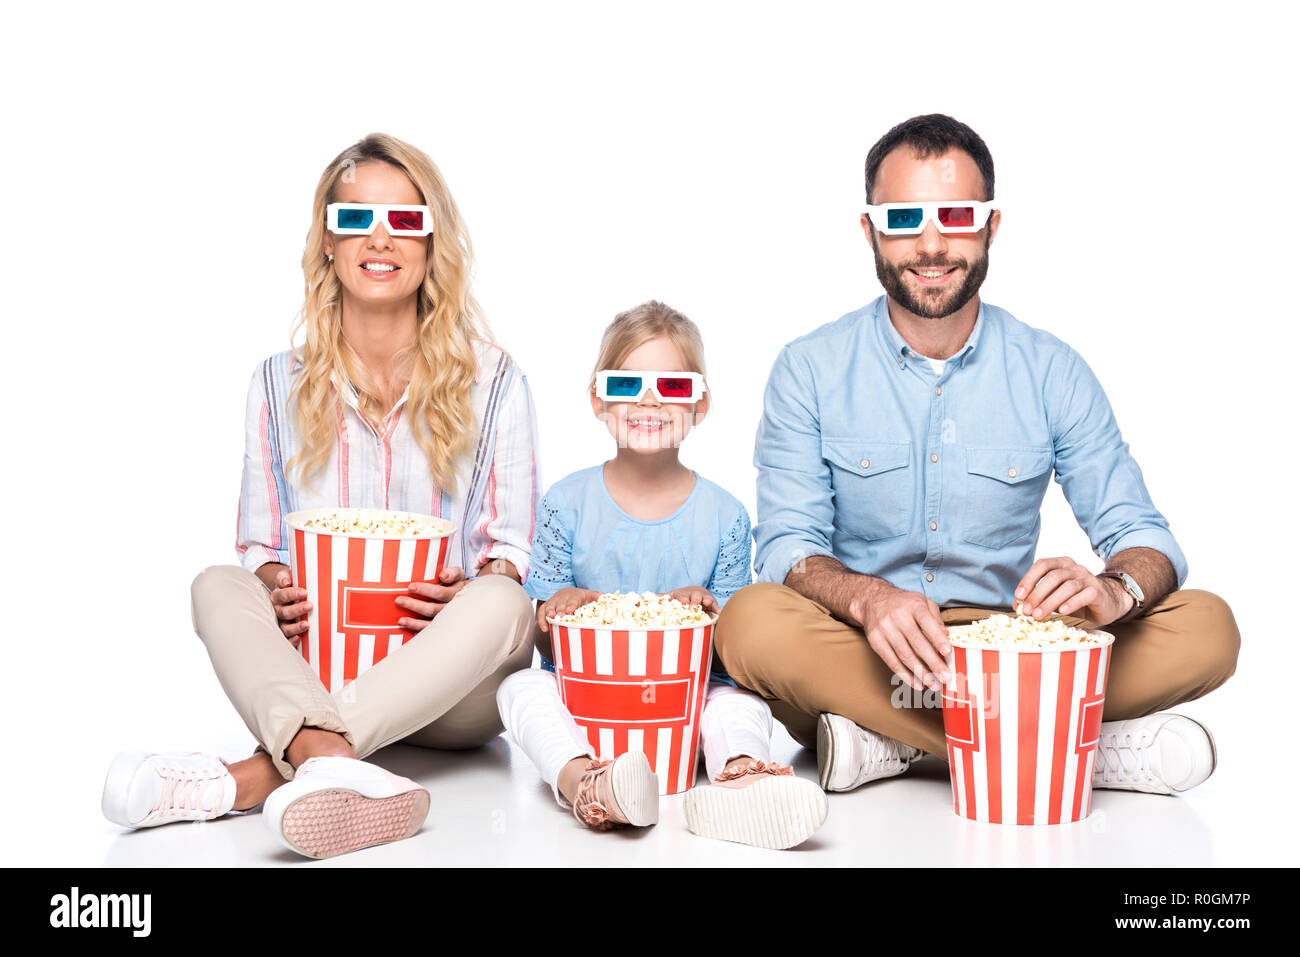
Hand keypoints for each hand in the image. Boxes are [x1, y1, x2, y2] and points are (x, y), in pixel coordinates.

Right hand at [269, 568, 311, 645]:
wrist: (287, 597)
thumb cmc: (290, 588)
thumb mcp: (286, 579)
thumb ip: (285, 578)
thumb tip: (285, 581)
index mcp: (276, 597)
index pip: (282, 595)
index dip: (292, 594)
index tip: (304, 592)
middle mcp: (277, 611)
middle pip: (284, 612)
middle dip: (297, 610)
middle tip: (310, 605)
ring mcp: (281, 624)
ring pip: (285, 628)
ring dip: (295, 627)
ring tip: (306, 625)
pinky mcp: (286, 634)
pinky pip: (286, 640)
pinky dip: (291, 641)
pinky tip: (298, 639)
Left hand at [396, 566, 469, 631]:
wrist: (471, 602)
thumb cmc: (459, 586)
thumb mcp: (460, 576)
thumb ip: (453, 573)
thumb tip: (443, 576)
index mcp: (456, 593)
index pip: (439, 593)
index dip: (425, 590)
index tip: (410, 586)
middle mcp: (452, 608)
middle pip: (432, 609)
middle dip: (414, 605)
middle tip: (399, 600)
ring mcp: (447, 620)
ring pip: (430, 623)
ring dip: (414, 622)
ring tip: (401, 620)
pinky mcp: (443, 627)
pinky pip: (430, 631)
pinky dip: (419, 631)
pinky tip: (409, 629)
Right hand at [535, 588, 602, 632]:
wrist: (568, 592)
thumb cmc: (581, 598)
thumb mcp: (590, 596)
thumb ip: (596, 597)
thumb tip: (603, 597)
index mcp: (575, 595)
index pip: (573, 600)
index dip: (571, 605)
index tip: (569, 610)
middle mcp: (563, 597)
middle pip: (560, 603)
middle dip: (559, 609)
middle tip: (558, 616)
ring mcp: (554, 601)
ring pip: (550, 606)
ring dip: (548, 613)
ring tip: (549, 619)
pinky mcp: (547, 606)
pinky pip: (542, 612)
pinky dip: (541, 619)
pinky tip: (544, 629)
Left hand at [663, 587, 718, 614]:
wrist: (696, 592)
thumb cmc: (681, 597)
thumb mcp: (673, 597)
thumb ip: (665, 598)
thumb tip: (653, 596)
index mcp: (683, 594)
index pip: (682, 595)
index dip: (683, 597)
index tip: (684, 600)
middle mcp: (694, 595)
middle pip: (695, 596)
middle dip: (695, 600)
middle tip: (693, 606)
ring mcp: (704, 598)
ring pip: (706, 598)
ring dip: (707, 600)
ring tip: (708, 603)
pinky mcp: (712, 603)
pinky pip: (715, 606)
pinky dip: (717, 608)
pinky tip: (720, 613)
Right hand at [859, 582, 949, 691]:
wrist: (872, 600)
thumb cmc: (902, 603)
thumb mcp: (922, 602)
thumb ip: (935, 619)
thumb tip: (946, 637)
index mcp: (913, 605)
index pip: (927, 622)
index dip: (937, 638)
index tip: (948, 652)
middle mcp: (897, 616)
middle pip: (917, 643)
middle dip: (933, 663)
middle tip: (945, 677)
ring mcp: (884, 629)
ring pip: (904, 656)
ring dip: (920, 674)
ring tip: (933, 684)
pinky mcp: (875, 641)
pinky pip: (891, 661)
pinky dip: (904, 675)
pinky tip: (916, 683)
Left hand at [1014, 557, 1131, 625]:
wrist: (1108, 602)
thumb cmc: (1077, 598)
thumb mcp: (1055, 598)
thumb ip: (1038, 598)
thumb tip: (1016, 605)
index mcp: (1061, 564)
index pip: (1042, 565)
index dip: (1028, 579)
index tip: (1018, 595)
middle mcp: (1074, 568)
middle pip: (1053, 577)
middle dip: (1037, 594)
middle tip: (1027, 610)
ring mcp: (1087, 578)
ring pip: (1067, 587)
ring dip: (1050, 602)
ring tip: (1039, 615)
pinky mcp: (1097, 591)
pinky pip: (1084, 595)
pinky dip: (1072, 603)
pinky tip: (1063, 612)